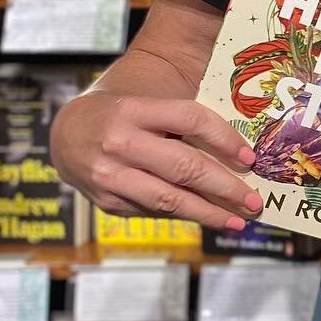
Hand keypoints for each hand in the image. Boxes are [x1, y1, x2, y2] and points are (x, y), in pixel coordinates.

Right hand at [51, 91, 261, 230]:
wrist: (65, 131)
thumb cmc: (123, 113)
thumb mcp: (150, 99)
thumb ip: (188, 115)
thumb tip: (241, 140)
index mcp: (134, 109)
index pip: (190, 119)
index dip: (224, 138)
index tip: (250, 158)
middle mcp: (119, 142)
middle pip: (184, 166)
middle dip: (225, 187)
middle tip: (254, 201)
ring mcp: (109, 175)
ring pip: (169, 199)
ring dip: (209, 212)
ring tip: (237, 220)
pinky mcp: (106, 201)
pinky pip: (153, 211)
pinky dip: (183, 215)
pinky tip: (206, 217)